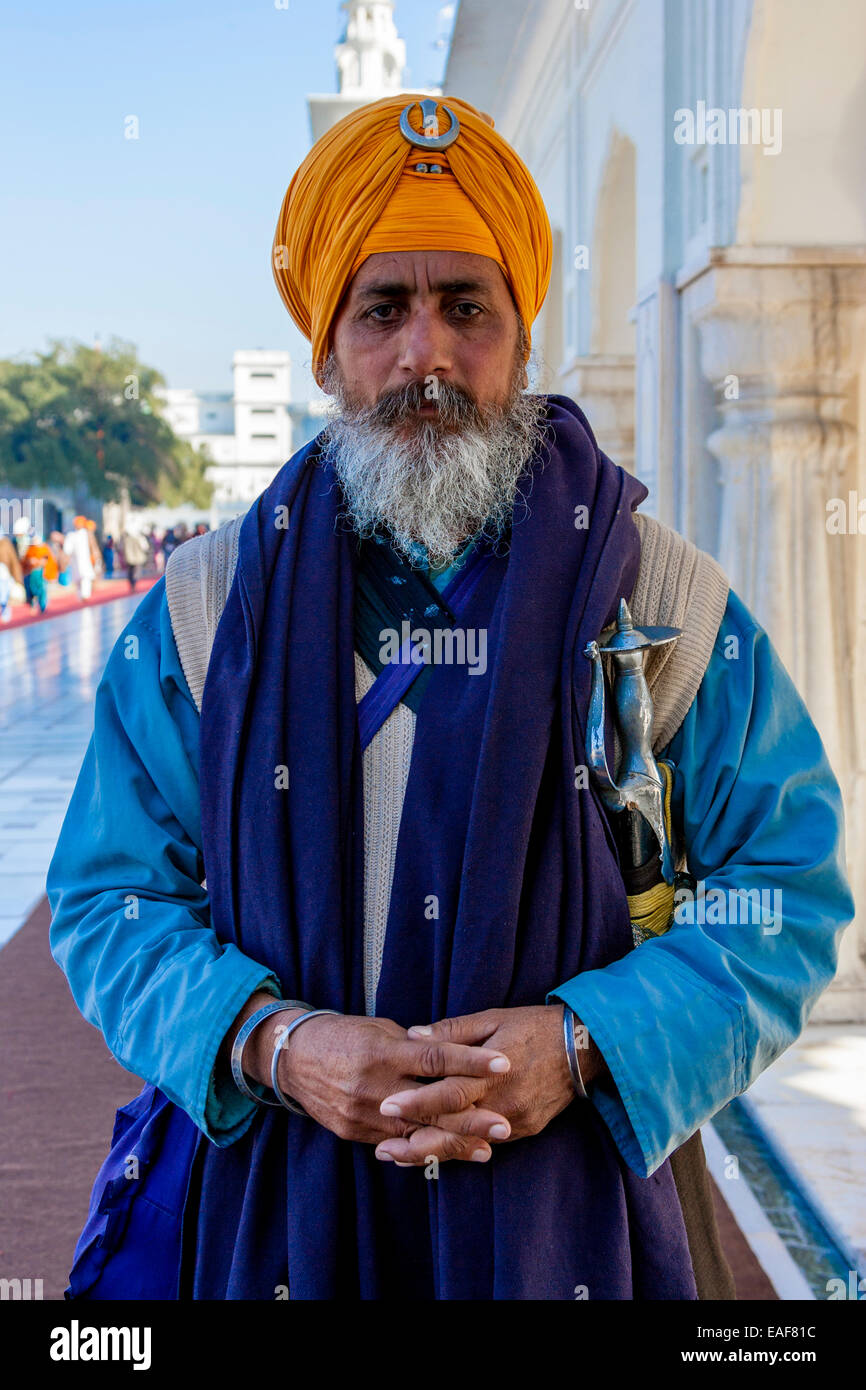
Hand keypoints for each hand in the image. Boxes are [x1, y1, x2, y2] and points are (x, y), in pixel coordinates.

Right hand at [232, 995, 513, 1162]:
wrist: (292, 1057)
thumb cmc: (343, 1035)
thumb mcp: (380, 1030)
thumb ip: (414, 1047)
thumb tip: (451, 1055)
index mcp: (383, 1052)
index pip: (435, 1058)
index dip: (470, 1062)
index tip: (503, 1064)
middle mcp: (374, 1086)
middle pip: (430, 1106)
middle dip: (470, 1118)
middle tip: (504, 1125)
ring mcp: (362, 1113)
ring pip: (415, 1134)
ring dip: (452, 1143)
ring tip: (485, 1149)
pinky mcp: (353, 1132)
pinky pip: (394, 1144)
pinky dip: (421, 1149)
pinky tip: (445, 1154)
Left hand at [373, 1005, 591, 1164]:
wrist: (584, 1047)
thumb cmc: (534, 1026)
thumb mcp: (493, 1018)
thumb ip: (452, 1031)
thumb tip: (413, 1036)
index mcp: (492, 1072)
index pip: (449, 1092)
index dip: (417, 1102)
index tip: (386, 1106)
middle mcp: (503, 1102)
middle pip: (454, 1129)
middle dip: (417, 1142)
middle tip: (382, 1150)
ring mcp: (516, 1120)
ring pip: (468, 1143)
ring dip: (434, 1152)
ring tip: (400, 1156)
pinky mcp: (525, 1130)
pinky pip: (487, 1143)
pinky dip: (460, 1148)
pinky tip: (435, 1152)